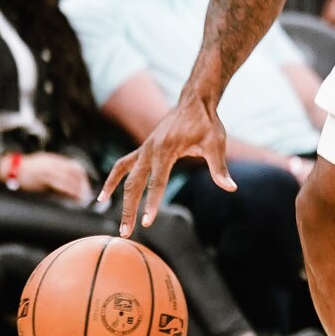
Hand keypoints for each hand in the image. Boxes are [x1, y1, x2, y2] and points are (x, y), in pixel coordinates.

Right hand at [10, 153, 93, 201]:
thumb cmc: (26, 170)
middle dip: (82, 183)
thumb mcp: (43, 165)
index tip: (86, 185)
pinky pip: (58, 183)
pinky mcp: (41, 177)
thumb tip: (68, 183)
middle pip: (73, 172)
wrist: (10, 168)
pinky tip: (71, 195)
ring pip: (67, 178)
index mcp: (54, 160)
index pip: (74, 166)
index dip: (82, 176)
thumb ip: (55, 172)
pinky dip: (67, 189)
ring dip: (76, 188)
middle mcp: (53, 163)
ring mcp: (48, 169)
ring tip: (81, 197)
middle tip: (87, 193)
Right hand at [101, 94, 234, 234]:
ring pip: (125, 177)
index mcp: (166, 149)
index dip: (152, 203)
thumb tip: (231, 188)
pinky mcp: (143, 149)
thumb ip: (219, 168)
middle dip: (130, 209)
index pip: (157, 182)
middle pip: (135, 183)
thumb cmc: (207, 123)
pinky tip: (103, 196)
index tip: (147, 221)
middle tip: (127, 232)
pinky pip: (122, 166)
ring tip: (115, 221)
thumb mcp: (216, 144)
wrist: (195, 102)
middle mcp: (150, 150)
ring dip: (118, 198)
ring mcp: (144, 149)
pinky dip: (112, 180)